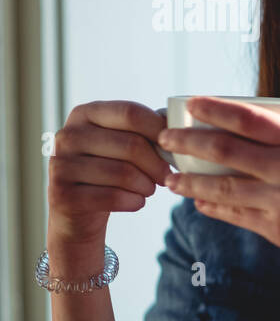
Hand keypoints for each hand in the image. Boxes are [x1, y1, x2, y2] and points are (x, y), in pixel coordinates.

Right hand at [47, 101, 171, 245]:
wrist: (79, 207)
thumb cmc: (112, 168)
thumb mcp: (124, 142)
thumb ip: (146, 130)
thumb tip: (179, 129)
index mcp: (85, 114)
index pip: (131, 113)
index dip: (160, 131)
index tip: (175, 148)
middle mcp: (68, 135)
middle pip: (131, 145)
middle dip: (157, 164)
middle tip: (165, 176)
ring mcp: (60, 164)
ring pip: (124, 173)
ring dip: (147, 185)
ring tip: (149, 188)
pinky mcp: (62, 194)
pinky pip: (113, 197)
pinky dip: (134, 201)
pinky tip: (136, 201)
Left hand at [158, 91, 279, 279]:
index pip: (248, 118)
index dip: (214, 109)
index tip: (190, 104)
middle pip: (223, 149)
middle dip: (186, 142)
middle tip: (164, 139)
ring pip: (221, 186)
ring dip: (189, 181)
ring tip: (170, 177)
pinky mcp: (278, 229)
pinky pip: (235, 215)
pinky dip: (213, 207)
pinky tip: (199, 202)